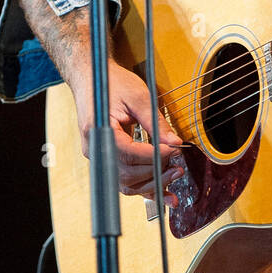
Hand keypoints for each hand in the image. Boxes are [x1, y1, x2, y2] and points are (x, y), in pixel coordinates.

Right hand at [72, 60, 185, 199]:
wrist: (93, 77)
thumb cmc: (112, 83)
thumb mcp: (139, 97)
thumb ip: (156, 122)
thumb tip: (175, 143)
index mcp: (99, 131)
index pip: (128, 154)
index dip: (154, 156)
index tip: (175, 151)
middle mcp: (95, 149)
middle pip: (127, 174)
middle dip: (156, 173)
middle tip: (178, 164)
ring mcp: (100, 157)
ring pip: (127, 184)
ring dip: (153, 184)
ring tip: (176, 174)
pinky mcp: (108, 159)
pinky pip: (126, 180)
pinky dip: (146, 188)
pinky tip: (165, 195)